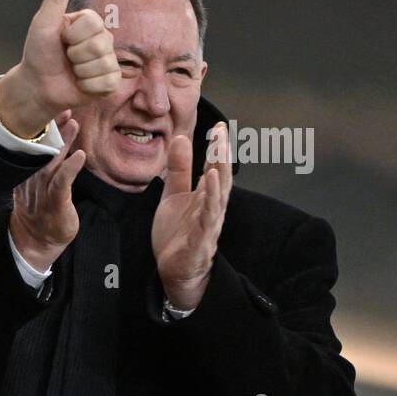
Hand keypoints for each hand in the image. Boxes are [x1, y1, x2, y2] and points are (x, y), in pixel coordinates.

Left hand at [0, 0, 119, 137]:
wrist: (36, 85)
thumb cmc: (38, 52)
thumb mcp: (43, 23)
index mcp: (90, 22)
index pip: (93, 23)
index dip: (72, 35)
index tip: (61, 39)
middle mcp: (103, 39)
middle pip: (100, 44)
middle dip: (76, 55)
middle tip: (66, 58)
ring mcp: (108, 61)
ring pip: (104, 65)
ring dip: (81, 72)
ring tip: (72, 71)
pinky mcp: (109, 83)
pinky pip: (108, 83)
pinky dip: (89, 87)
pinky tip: (80, 84)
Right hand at [10, 114, 84, 271]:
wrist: (36, 243)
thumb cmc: (41, 212)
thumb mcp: (38, 185)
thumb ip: (44, 163)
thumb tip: (54, 139)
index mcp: (27, 173)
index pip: (34, 145)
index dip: (43, 127)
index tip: (52, 106)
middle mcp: (32, 179)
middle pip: (41, 149)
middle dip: (52, 127)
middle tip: (62, 107)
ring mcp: (42, 191)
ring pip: (52, 162)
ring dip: (63, 142)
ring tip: (73, 123)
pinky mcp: (55, 204)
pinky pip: (62, 183)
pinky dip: (70, 169)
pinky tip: (79, 155)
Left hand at [152, 122, 231, 309]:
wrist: (174, 269)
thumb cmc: (178, 233)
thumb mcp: (173, 195)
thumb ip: (178, 169)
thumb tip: (180, 138)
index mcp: (205, 196)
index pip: (214, 168)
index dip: (217, 148)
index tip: (219, 126)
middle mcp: (211, 208)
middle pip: (219, 179)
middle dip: (221, 156)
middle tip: (222, 133)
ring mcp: (207, 225)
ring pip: (216, 199)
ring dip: (218, 178)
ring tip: (217, 157)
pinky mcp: (199, 241)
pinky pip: (206, 220)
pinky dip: (209, 203)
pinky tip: (209, 186)